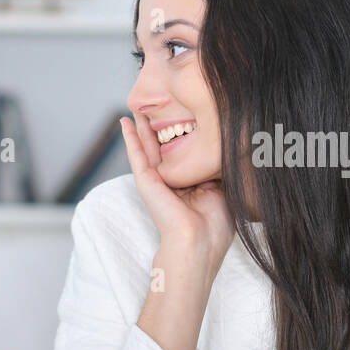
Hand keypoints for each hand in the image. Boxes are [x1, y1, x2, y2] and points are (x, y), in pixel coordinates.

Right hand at [120, 115, 233, 276]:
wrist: (198, 243)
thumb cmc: (213, 226)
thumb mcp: (221, 190)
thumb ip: (217, 170)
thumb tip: (225, 147)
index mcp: (187, 186)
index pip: (182, 155)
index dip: (181, 135)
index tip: (183, 114)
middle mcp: (169, 182)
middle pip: (161, 148)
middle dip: (157, 127)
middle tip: (153, 105)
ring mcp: (156, 181)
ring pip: (145, 148)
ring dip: (139, 128)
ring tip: (135, 107)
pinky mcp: (145, 181)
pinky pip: (136, 155)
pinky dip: (128, 138)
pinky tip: (124, 122)